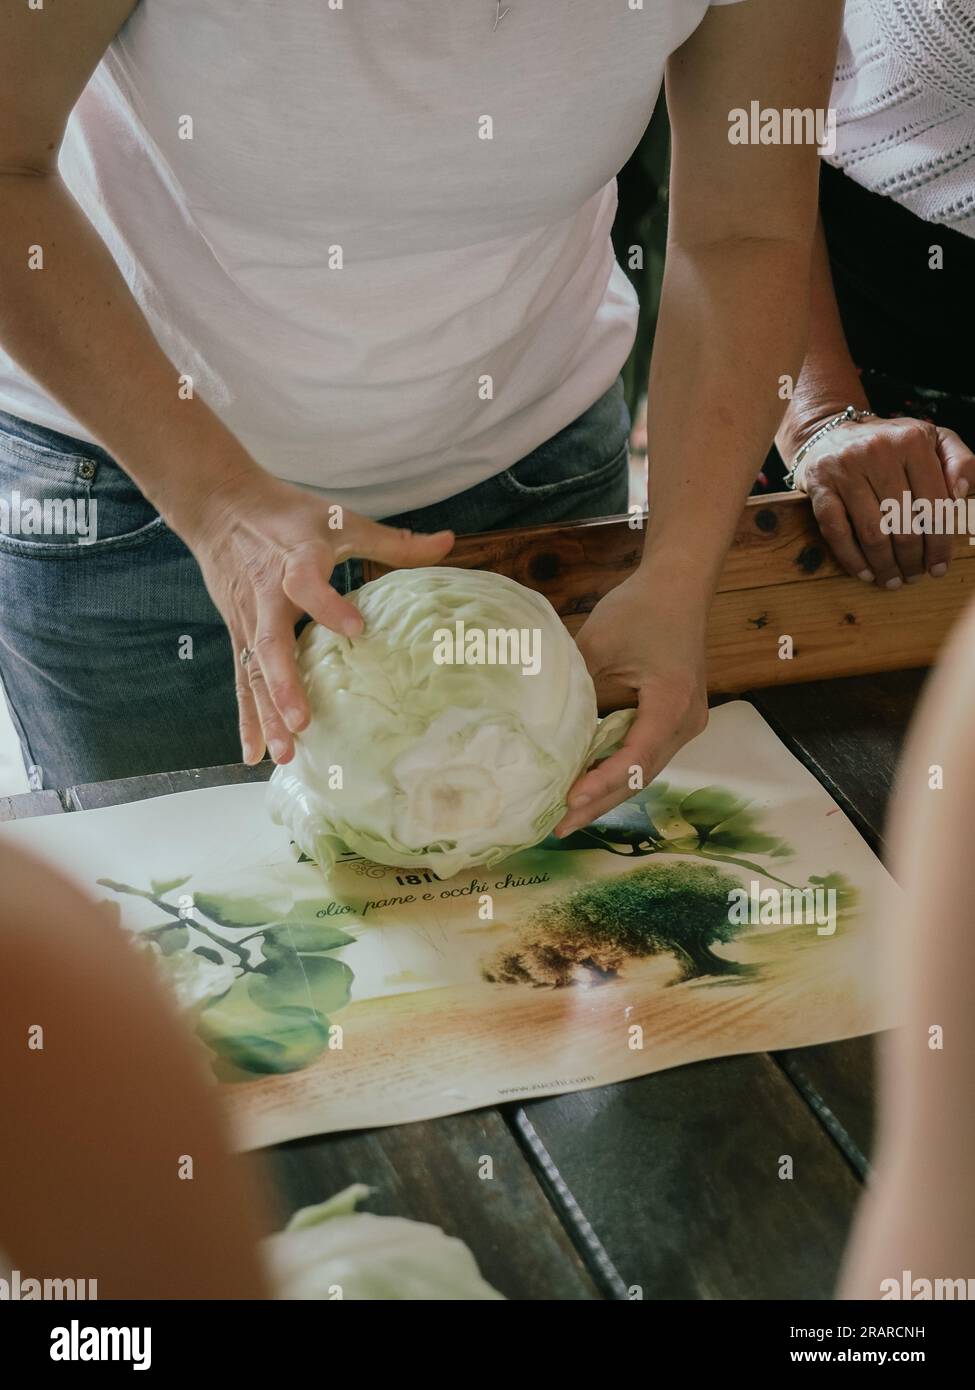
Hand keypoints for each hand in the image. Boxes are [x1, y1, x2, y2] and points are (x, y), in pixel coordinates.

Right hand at [170, 467, 453, 765]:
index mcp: (295, 562)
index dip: (329, 605)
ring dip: (267, 714)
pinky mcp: (238, 635)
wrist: (221, 506)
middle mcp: (267, 597)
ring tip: (284, 753)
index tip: (357, 628)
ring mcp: (248, 621)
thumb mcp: (341, 521)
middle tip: (303, 721)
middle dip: (285, 685)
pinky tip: (254, 753)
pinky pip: (242, 681)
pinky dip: (248, 718)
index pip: (307, 584)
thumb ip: (393, 542)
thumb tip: (449, 542)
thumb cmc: (287, 516)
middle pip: (270, 644)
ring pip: (253, 672)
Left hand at [554, 574, 707, 835]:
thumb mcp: (598, 643)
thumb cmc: (640, 608)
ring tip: (568, 815)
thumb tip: (540, 724)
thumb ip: (575, 686)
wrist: (679, 585)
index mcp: (672, 701)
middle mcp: (687, 721)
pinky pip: (646, 754)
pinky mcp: (677, 719)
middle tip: (558, 826)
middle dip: (600, 801)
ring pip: (645, 769)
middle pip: (642, 774)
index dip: (602, 781)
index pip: (636, 755)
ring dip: (608, 791)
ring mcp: (686, 723)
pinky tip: (587, 785)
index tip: (569, 800)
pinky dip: (616, 771)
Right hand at [787, 414, 974, 588]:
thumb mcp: (932, 439)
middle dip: (912, 559)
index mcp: (912, 441)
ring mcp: (845, 469)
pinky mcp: (819, 485)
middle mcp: (878, 451)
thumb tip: (962, 493)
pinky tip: (865, 573)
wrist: (829, 433)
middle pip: (903, 524)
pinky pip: (837, 532)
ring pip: (872, 533)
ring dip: (885, 565)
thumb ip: (960, 460)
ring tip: (892, 580)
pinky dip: (852, 559)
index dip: (940, 544)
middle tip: (914, 576)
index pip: (934, 504)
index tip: (939, 567)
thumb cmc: (889, 444)